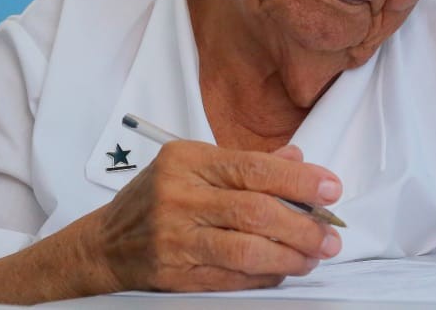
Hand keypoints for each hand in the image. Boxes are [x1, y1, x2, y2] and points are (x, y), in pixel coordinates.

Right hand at [90, 141, 342, 291]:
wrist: (105, 244)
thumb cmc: (156, 197)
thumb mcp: (193, 165)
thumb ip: (245, 162)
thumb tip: (298, 158)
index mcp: (188, 161)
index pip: (254, 168)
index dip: (299, 180)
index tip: (331, 189)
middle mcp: (179, 196)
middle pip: (255, 210)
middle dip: (302, 225)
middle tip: (330, 234)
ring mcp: (175, 237)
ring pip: (246, 249)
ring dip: (289, 255)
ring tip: (313, 256)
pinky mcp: (175, 273)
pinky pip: (231, 277)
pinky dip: (265, 275)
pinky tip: (283, 270)